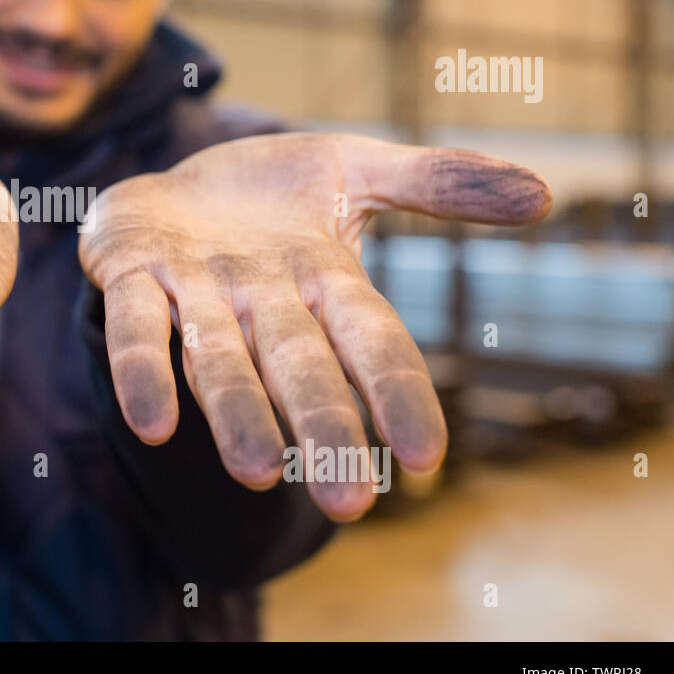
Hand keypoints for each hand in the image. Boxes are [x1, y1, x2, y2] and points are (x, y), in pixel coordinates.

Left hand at [77, 132, 550, 520]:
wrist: (171, 182)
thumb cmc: (270, 193)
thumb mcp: (353, 169)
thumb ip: (435, 182)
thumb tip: (544, 195)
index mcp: (320, 279)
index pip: (370, 340)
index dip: (395, 393)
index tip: (426, 458)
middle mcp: (260, 299)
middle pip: (297, 366)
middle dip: (322, 429)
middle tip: (347, 505)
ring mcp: (194, 292)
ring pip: (218, 360)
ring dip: (236, 415)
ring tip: (255, 475)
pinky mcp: (129, 274)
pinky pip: (135, 326)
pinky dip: (141, 371)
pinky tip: (149, 422)